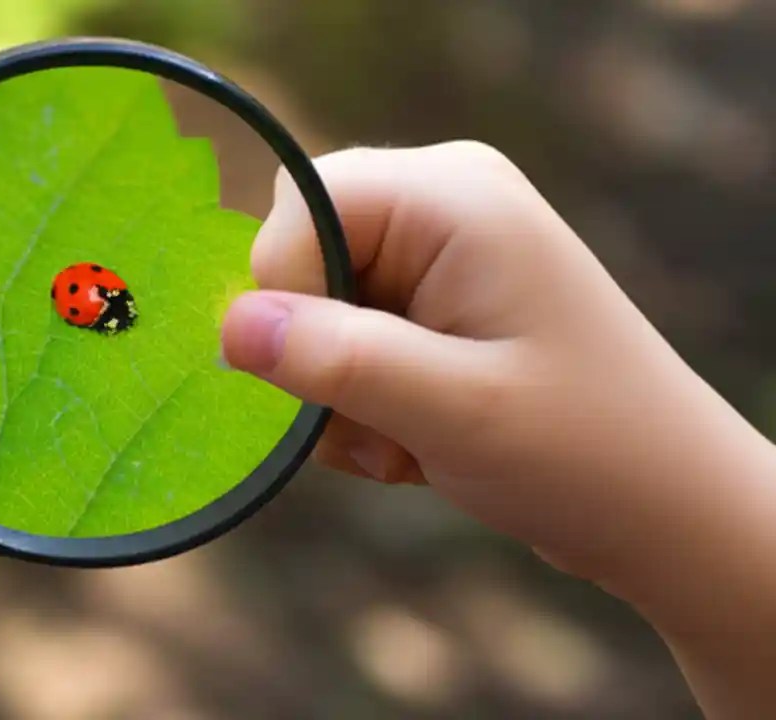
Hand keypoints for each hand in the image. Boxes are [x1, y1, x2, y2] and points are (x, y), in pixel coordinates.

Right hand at [221, 143, 775, 716]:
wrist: (667, 507)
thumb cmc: (581, 451)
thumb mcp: (451, 410)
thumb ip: (334, 359)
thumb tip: (229, 324)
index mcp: (451, 196)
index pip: (300, 210)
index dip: (285, 296)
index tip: (325, 382)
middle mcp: (442, 204)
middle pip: (303, 258)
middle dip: (318, 354)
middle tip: (381, 423)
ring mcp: (440, 254)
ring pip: (316, 312)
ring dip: (341, 394)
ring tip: (411, 442)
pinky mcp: (437, 304)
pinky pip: (348, 341)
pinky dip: (363, 404)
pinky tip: (417, 442)